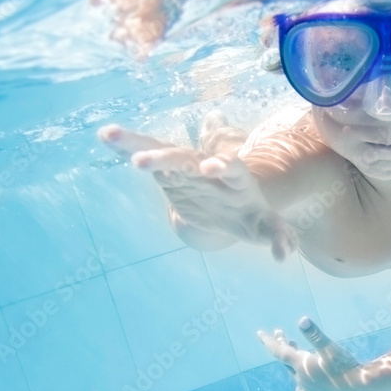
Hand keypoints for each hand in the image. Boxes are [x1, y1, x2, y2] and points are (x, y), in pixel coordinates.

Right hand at [97, 120, 296, 258]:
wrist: (233, 210)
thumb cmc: (252, 218)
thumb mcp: (266, 228)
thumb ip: (279, 237)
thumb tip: (285, 254)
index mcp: (238, 179)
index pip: (231, 169)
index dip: (223, 165)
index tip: (211, 166)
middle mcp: (210, 168)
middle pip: (190, 159)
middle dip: (169, 158)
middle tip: (144, 160)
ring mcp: (188, 169)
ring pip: (164, 153)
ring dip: (139, 145)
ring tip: (110, 136)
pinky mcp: (169, 174)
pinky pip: (147, 157)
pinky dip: (127, 147)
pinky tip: (105, 136)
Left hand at [258, 317, 369, 390]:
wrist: (359, 389)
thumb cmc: (345, 366)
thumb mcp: (330, 348)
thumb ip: (315, 335)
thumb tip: (302, 320)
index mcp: (301, 365)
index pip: (279, 351)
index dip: (269, 341)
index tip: (259, 333)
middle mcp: (301, 379)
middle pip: (286, 361)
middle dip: (283, 346)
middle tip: (281, 332)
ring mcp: (308, 390)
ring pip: (293, 374)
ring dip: (291, 361)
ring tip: (295, 350)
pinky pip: (302, 390)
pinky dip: (300, 381)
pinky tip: (304, 380)